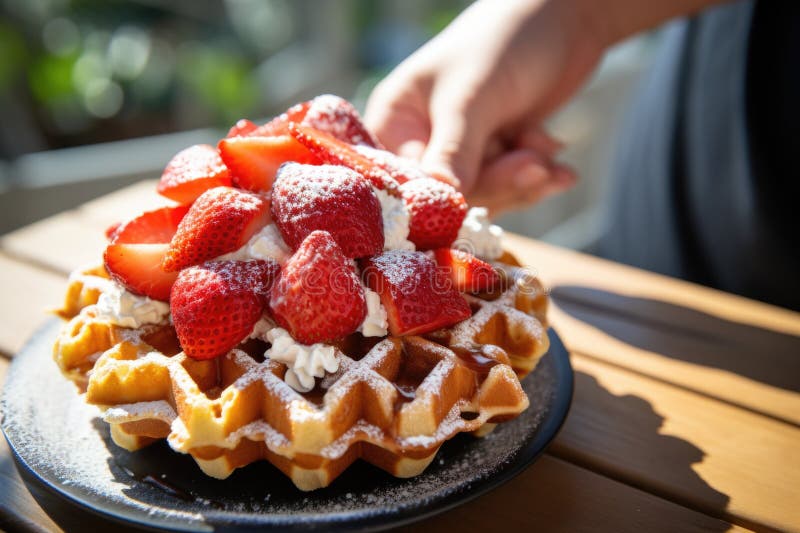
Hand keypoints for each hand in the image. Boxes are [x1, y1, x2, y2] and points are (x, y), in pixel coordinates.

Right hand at [365, 0, 606, 214]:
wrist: (567, 19)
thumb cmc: (505, 42)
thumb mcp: (473, 95)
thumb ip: (454, 148)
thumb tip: (440, 198)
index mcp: (397, 118)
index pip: (405, 178)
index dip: (438, 194)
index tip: (473, 197)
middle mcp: (423, 139)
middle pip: (450, 194)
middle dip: (497, 180)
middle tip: (533, 164)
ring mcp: (463, 150)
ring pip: (485, 196)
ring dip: (522, 181)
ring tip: (545, 153)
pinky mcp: (497, 157)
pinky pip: (510, 190)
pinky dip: (537, 178)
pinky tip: (558, 166)